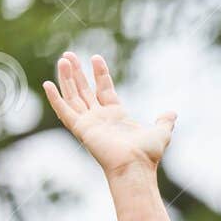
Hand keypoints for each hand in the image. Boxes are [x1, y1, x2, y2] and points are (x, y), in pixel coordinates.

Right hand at [43, 52, 175, 175]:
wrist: (136, 166)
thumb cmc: (148, 154)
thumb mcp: (161, 133)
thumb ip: (164, 121)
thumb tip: (172, 114)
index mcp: (116, 115)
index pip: (104, 88)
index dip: (100, 73)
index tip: (96, 58)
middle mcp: (100, 117)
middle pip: (84, 90)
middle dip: (77, 72)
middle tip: (69, 54)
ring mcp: (89, 122)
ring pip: (73, 96)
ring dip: (66, 78)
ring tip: (63, 60)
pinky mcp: (81, 129)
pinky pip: (64, 111)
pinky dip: (55, 98)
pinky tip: (47, 84)